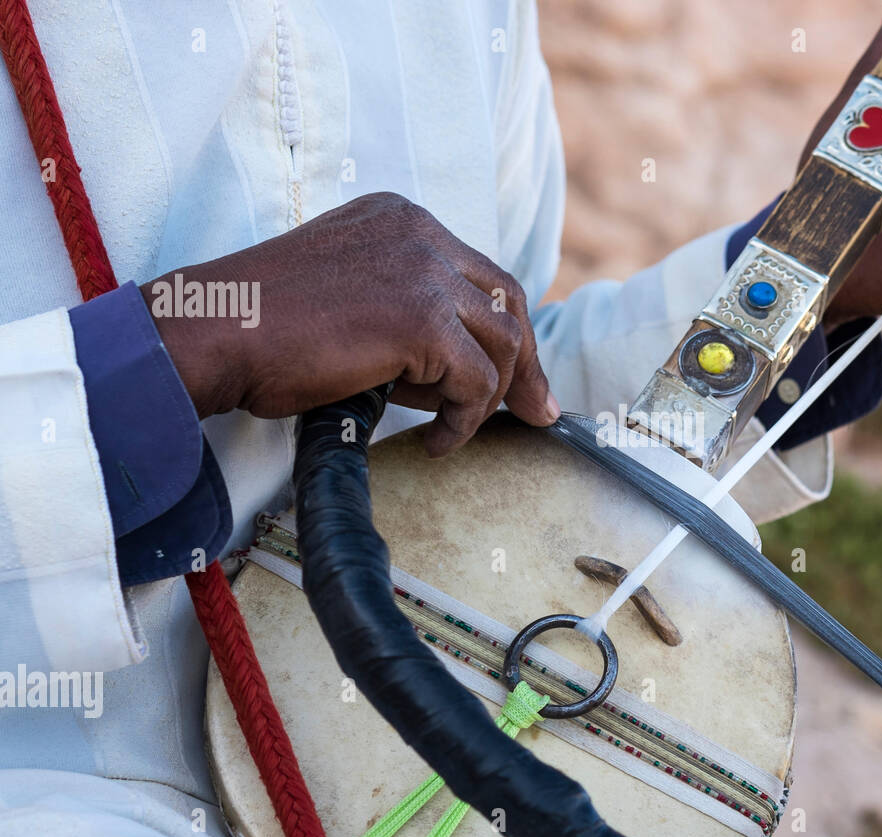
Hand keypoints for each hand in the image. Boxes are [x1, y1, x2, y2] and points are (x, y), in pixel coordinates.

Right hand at [146, 192, 557, 456]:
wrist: (213, 332)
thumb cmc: (263, 328)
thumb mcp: (349, 294)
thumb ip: (404, 308)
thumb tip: (462, 367)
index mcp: (402, 219)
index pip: (484, 276)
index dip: (508, 331)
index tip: (520, 378)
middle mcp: (421, 233)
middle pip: (510, 302)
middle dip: (527, 366)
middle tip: (537, 414)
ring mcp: (424, 271)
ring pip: (504, 343)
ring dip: (485, 398)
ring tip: (447, 429)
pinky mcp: (422, 319)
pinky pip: (478, 382)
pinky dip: (465, 420)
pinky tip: (434, 441)